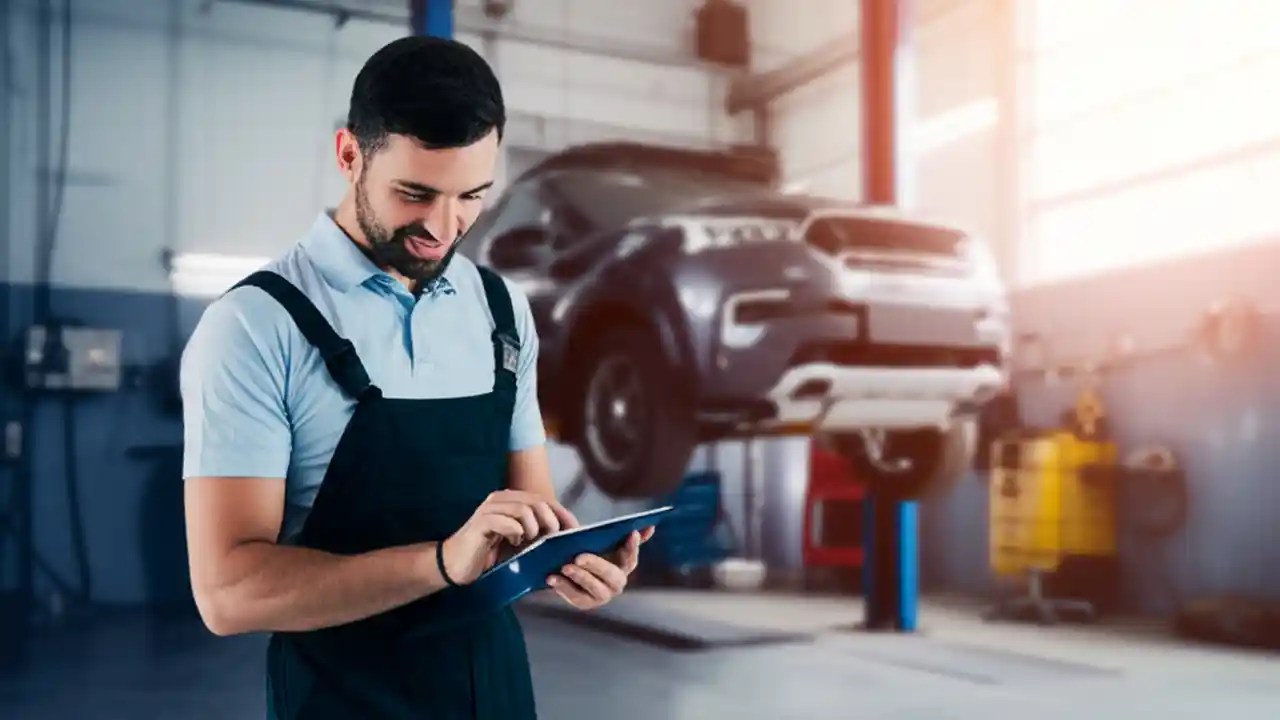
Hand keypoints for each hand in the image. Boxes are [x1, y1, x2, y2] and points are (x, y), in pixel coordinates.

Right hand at [441, 490, 578, 585]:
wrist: (456, 565)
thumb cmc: (490, 555)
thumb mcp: (520, 544)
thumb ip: (539, 536)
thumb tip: (567, 538)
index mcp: (512, 500)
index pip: (545, 500)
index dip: (563, 514)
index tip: (575, 531)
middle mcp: (501, 499)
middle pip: (537, 502)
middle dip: (551, 521)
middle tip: (552, 539)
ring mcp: (490, 509)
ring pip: (524, 509)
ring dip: (533, 528)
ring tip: (529, 542)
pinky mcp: (481, 522)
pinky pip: (507, 522)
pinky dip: (516, 533)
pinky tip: (514, 543)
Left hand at [547, 526, 654, 610]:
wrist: (569, 566)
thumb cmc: (591, 550)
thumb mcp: (604, 541)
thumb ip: (623, 535)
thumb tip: (651, 526)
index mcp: (625, 566)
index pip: (631, 558)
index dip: (632, 547)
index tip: (630, 533)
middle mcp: (617, 583)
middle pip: (611, 575)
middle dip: (595, 565)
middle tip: (578, 556)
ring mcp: (602, 596)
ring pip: (593, 588)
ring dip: (579, 577)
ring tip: (564, 566)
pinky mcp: (585, 604)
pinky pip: (575, 597)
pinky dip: (563, 587)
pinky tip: (551, 577)